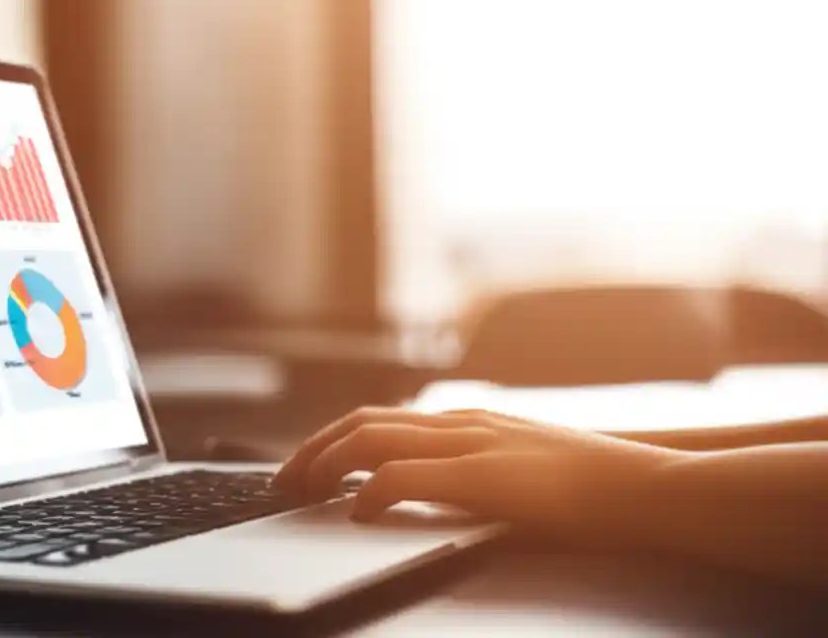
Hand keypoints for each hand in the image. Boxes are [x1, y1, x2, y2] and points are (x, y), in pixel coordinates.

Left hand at [273, 407, 683, 539]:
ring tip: (301, 493)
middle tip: (282, 482)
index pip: (379, 418)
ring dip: (325, 464)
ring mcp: (472, 443)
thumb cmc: (591, 487)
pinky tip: (358, 513)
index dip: (331, 440)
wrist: (648, 486)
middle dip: (312, 450)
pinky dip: (370, 492)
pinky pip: (407, 476)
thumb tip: (428, 490)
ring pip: (372, 438)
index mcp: (466, 421)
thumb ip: (475, 469)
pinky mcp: (485, 474)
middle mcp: (460, 423)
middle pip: (361, 421)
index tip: (304, 467)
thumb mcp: (519, 467)